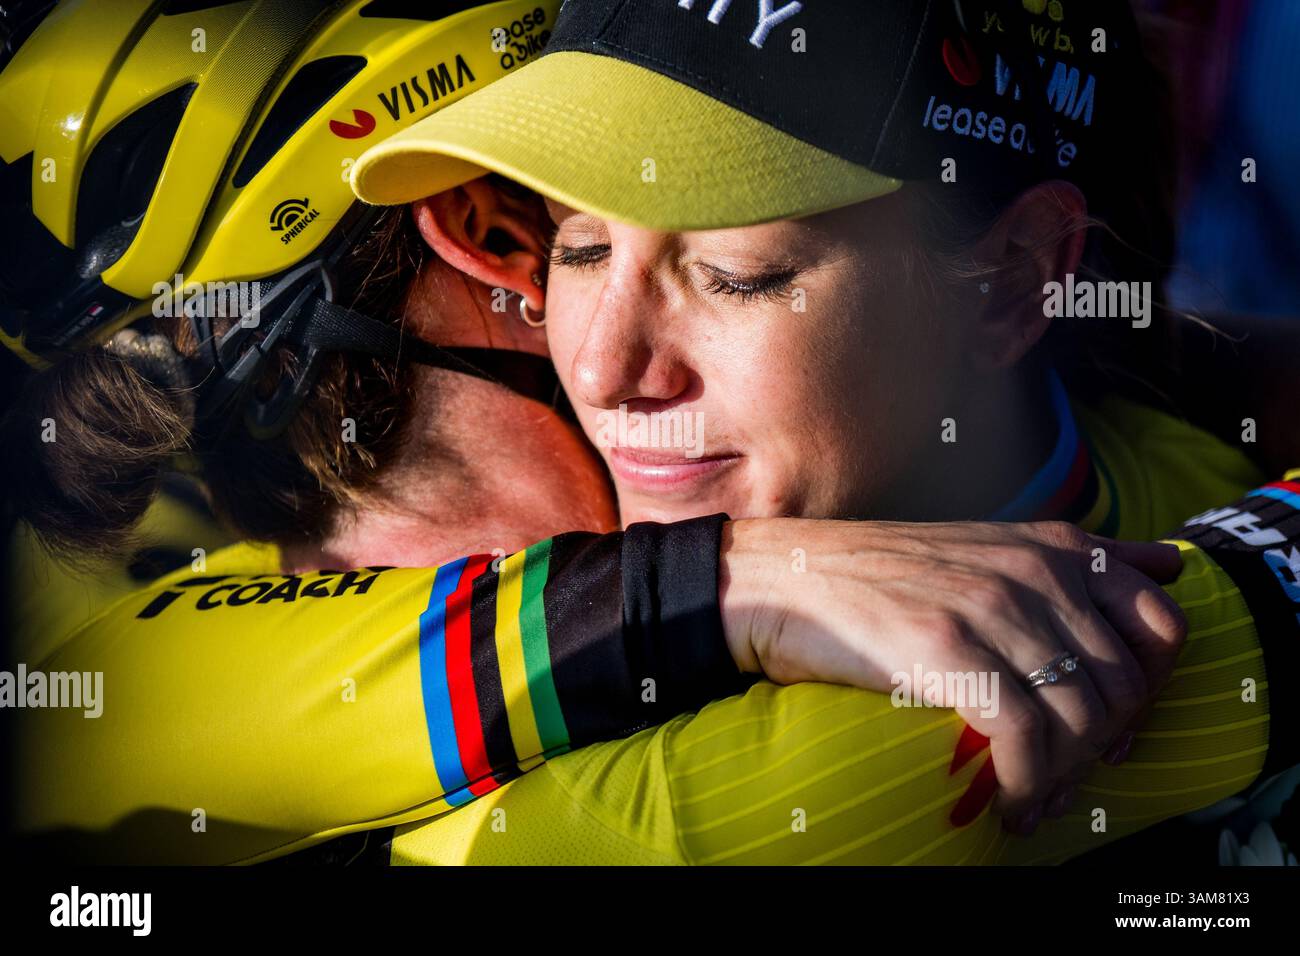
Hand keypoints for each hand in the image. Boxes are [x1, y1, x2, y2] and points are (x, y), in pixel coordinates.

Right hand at [718, 518, 1187, 823]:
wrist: (786, 576)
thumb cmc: (883, 574)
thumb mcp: (991, 546)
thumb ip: (1079, 558)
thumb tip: (1168, 565)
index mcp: (1051, 546)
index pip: (1161, 622)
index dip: (1153, 689)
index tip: (1114, 727)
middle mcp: (1034, 571)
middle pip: (1124, 686)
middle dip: (1106, 748)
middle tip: (1068, 776)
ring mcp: (992, 608)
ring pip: (1081, 718)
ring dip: (1066, 778)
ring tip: (1034, 797)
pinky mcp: (949, 651)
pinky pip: (1024, 739)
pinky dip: (1026, 788)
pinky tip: (1008, 806)